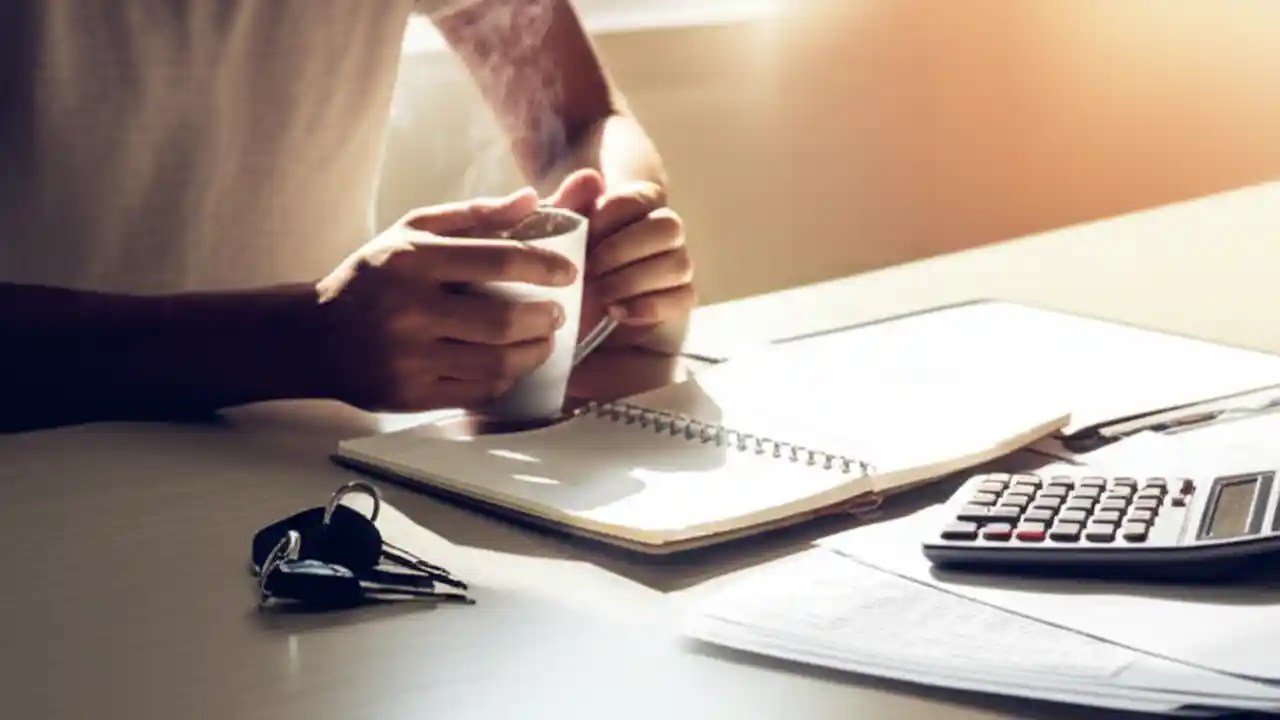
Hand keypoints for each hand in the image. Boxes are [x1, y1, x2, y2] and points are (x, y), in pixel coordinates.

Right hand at [314, 189, 577, 411]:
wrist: (314, 336)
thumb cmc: (373, 277)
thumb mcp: (412, 232)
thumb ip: (474, 215)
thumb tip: (531, 198)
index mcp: (412, 260)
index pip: (498, 259)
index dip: (544, 266)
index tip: (568, 273)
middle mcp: (408, 310)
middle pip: (502, 322)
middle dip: (544, 319)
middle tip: (557, 314)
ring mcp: (407, 358)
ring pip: (495, 364)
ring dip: (532, 354)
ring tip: (542, 340)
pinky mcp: (408, 395)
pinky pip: (476, 391)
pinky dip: (504, 379)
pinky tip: (510, 365)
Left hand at [548, 169, 695, 347]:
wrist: (568, 301)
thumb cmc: (564, 257)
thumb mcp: (555, 229)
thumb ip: (568, 203)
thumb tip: (590, 178)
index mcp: (640, 204)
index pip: (642, 198)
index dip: (612, 214)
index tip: (584, 232)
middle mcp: (665, 231)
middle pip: (669, 227)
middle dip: (623, 249)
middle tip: (588, 268)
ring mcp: (676, 265)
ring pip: (679, 264)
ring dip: (633, 280)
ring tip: (599, 294)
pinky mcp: (679, 299)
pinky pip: (684, 299)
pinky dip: (649, 306)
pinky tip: (616, 311)